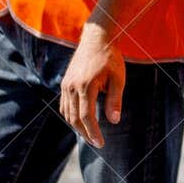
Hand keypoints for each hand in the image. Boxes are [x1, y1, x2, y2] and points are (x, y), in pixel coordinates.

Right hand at [59, 29, 124, 146]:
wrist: (96, 39)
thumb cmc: (110, 58)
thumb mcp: (118, 78)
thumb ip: (115, 100)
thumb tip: (114, 121)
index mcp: (86, 85)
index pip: (87, 116)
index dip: (93, 132)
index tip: (100, 144)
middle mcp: (72, 87)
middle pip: (75, 118)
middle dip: (85, 133)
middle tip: (96, 143)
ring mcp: (66, 85)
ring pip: (68, 113)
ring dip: (77, 126)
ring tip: (89, 135)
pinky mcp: (65, 83)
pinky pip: (65, 105)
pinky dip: (71, 116)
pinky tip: (80, 121)